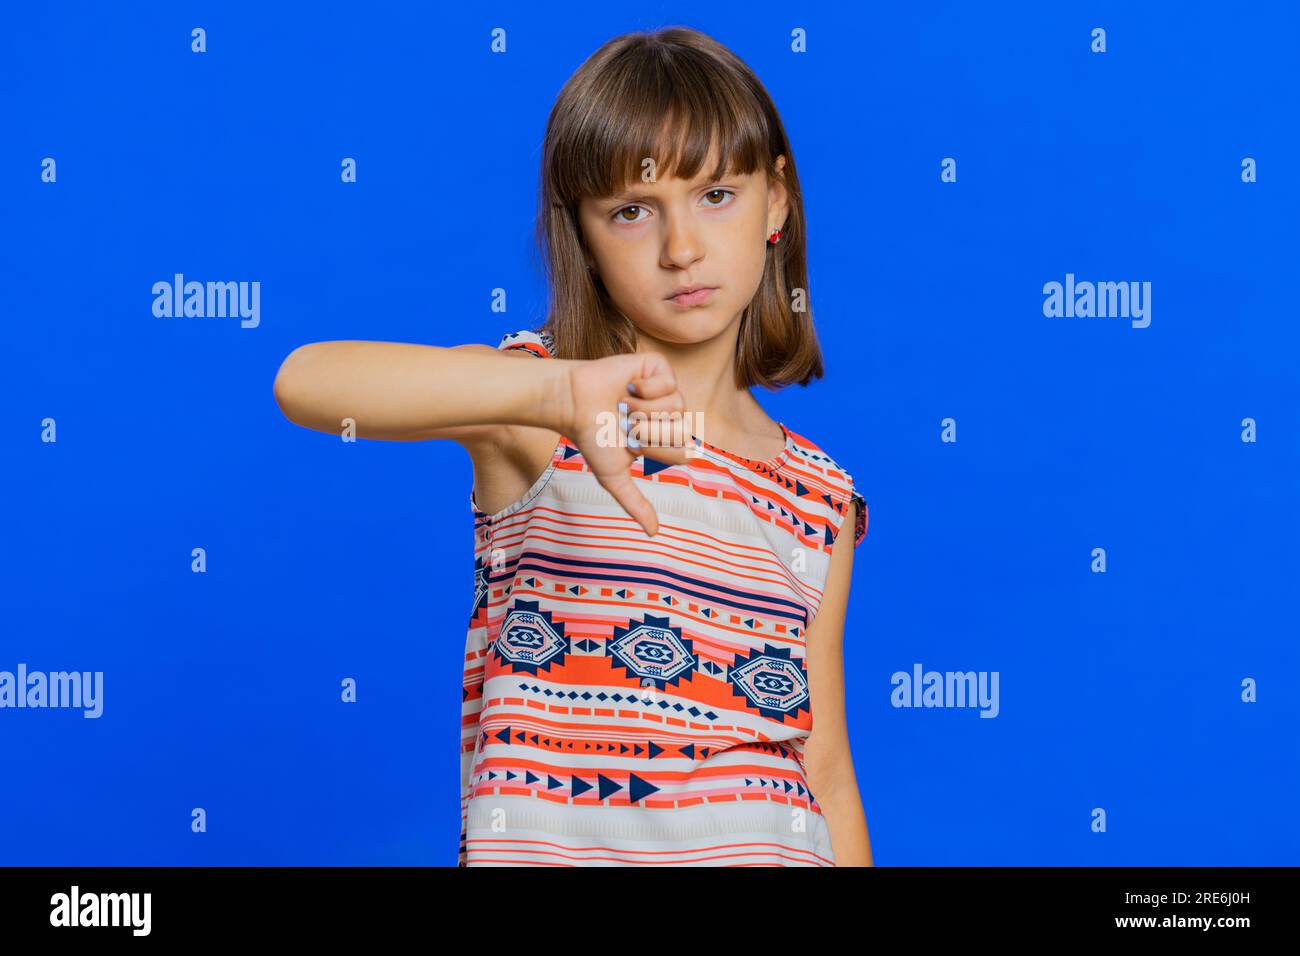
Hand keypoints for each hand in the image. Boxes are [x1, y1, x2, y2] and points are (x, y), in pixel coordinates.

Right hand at [560, 352, 693, 536]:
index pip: (684, 452)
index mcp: (665, 439)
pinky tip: (628, 386)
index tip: (630, 442)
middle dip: (649, 430)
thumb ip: (636, 504)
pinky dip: (645, 388)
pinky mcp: (658, 367)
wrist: (574, 404)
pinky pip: (669, 383)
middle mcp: (669, 415)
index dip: (655, 449)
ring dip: (644, 410)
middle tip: (625, 422)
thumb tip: (654, 533)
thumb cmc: (591, 438)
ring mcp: (666, 390)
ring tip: (623, 404)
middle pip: (684, 430)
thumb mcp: (613, 477)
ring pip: (677, 406)